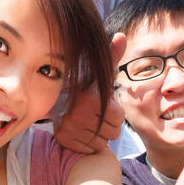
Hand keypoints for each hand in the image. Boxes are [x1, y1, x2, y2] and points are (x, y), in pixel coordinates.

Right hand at [54, 33, 126, 153]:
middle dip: (108, 125)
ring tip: (88, 122)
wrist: (61, 106)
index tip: (101, 105)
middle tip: (95, 115)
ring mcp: (69, 127)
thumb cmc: (87, 91)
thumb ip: (112, 57)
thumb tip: (122, 36)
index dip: (114, 112)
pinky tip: (81, 131)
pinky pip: (90, 148)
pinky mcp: (63, 139)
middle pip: (114, 132)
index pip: (119, 117)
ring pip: (102, 142)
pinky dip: (88, 143)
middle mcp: (77, 112)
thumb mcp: (100, 75)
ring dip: (99, 135)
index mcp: (89, 96)